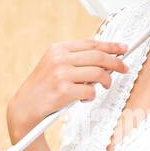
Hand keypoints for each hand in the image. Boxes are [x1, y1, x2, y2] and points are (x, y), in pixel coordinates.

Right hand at [7, 36, 128, 141]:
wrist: (25, 106)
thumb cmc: (44, 87)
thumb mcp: (55, 65)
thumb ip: (77, 60)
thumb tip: (106, 60)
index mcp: (58, 49)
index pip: (91, 43)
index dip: (110, 46)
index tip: (122, 48)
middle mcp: (59, 58)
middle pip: (98, 56)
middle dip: (116, 62)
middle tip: (124, 68)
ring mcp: (61, 74)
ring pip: (98, 73)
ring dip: (105, 81)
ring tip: (103, 86)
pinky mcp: (63, 91)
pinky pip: (90, 90)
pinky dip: (92, 95)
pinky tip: (84, 98)